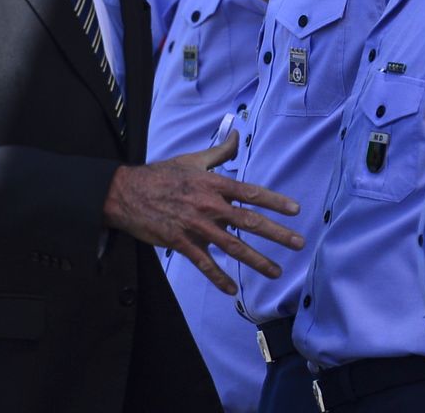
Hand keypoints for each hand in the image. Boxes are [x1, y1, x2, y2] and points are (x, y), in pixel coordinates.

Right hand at [103, 131, 303, 293]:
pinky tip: (231, 290)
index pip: (251, 193)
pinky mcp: (180, 243)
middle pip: (248, 221)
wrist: (125, 193)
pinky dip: (218, 277)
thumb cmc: (161, 174)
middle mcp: (208, 205)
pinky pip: (203, 264)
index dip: (274, 201)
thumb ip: (219, 152)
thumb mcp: (192, 160)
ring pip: (232, 246)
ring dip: (256, 261)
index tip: (295, 210)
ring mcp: (195, 226)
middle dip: (276, 234)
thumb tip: (237, 135)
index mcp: (213, 184)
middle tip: (298, 243)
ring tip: (276, 271)